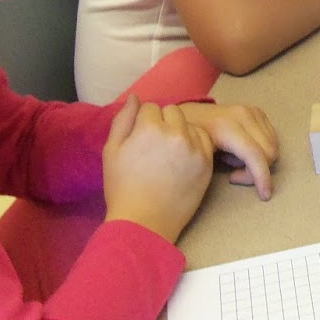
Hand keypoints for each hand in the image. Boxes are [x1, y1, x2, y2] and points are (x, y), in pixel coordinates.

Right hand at [101, 96, 214, 242]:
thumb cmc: (122, 188)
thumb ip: (123, 120)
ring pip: (190, 124)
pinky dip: (196, 143)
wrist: (144, 222)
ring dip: (181, 131)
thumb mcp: (111, 151)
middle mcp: (176, 133)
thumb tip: (135, 97)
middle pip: (173, 111)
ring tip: (170, 153)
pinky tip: (183, 158)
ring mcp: (195, 147)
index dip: (143, 122)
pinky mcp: (207, 161)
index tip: (140, 140)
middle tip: (155, 146)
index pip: (150, 107)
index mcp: (149, 128)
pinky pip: (205, 139)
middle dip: (164, 123)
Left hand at [177, 102, 278, 198]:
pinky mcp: (258, 113)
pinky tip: (242, 151)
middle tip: (234, 175)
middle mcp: (244, 115)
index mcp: (226, 126)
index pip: (254, 154)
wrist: (187, 115)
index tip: (264, 195)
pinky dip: (262, 151)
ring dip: (259, 161)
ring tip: (234, 160)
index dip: (262, 177)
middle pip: (269, 152)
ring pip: (273, 147)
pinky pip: (272, 139)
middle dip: (257, 171)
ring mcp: (253, 112)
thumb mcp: (197, 155)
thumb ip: (214, 165)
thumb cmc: (187, 140)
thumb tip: (234, 174)